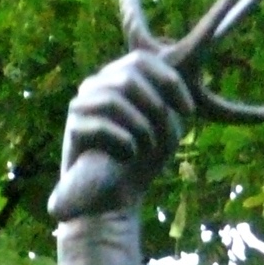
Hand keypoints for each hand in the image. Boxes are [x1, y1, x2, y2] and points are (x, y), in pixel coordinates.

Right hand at [50, 49, 196, 220]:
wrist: (112, 203)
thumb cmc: (138, 165)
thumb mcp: (164, 131)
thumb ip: (170, 103)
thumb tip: (177, 78)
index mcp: (117, 81)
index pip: (142, 60)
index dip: (169, 81)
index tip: (189, 112)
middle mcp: (96, 86)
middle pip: (129, 76)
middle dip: (156, 109)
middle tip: (164, 139)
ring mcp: (81, 105)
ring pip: (114, 98)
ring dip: (142, 128)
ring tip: (145, 150)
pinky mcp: (74, 128)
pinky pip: (102, 125)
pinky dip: (124, 142)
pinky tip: (128, 157)